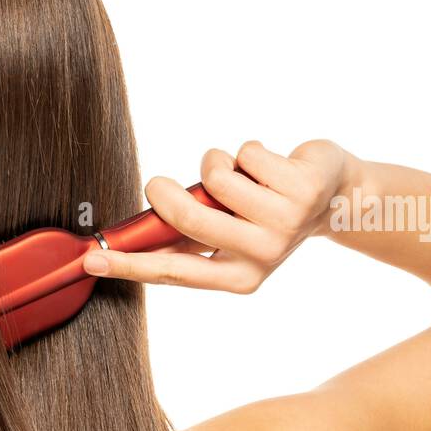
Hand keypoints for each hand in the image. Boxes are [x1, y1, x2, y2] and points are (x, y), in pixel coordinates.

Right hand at [82, 139, 357, 292]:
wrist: (337, 198)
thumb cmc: (268, 214)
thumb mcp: (229, 235)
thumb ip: (188, 238)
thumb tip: (132, 237)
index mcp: (237, 278)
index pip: (172, 272)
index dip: (128, 265)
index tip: (92, 261)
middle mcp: (260, 258)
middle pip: (187, 218)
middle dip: (163, 191)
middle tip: (159, 184)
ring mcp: (283, 225)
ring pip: (216, 178)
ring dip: (218, 163)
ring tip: (241, 174)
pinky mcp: (300, 189)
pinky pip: (245, 155)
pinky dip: (249, 151)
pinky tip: (270, 165)